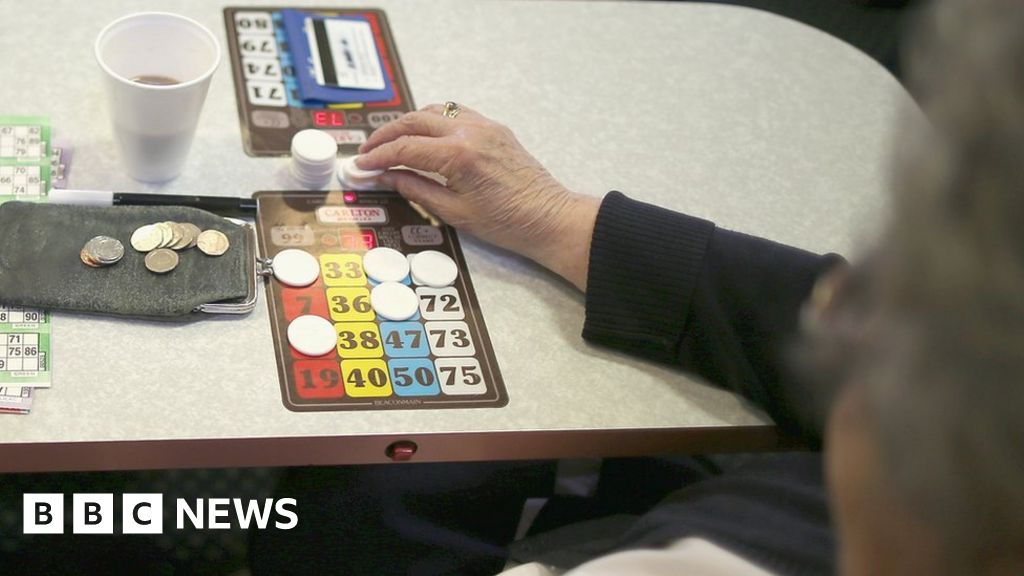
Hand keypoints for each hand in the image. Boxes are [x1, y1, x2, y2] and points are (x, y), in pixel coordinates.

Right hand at [356, 103, 600, 290]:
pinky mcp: (495, 128)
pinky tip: (424, 135)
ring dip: (409, 122)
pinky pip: (455, 113)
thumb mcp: (453, 212)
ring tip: (392, 141)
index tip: (362, 164)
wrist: (548, 217)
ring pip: (435, 110)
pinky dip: (433, 119)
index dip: (379, 156)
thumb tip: (386, 176)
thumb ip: (416, 189)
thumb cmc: (506, 222)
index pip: (406, 148)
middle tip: (369, 150)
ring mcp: (485, 125)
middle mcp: (470, 131)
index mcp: (459, 155)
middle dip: (387, 134)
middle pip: (415, 120)